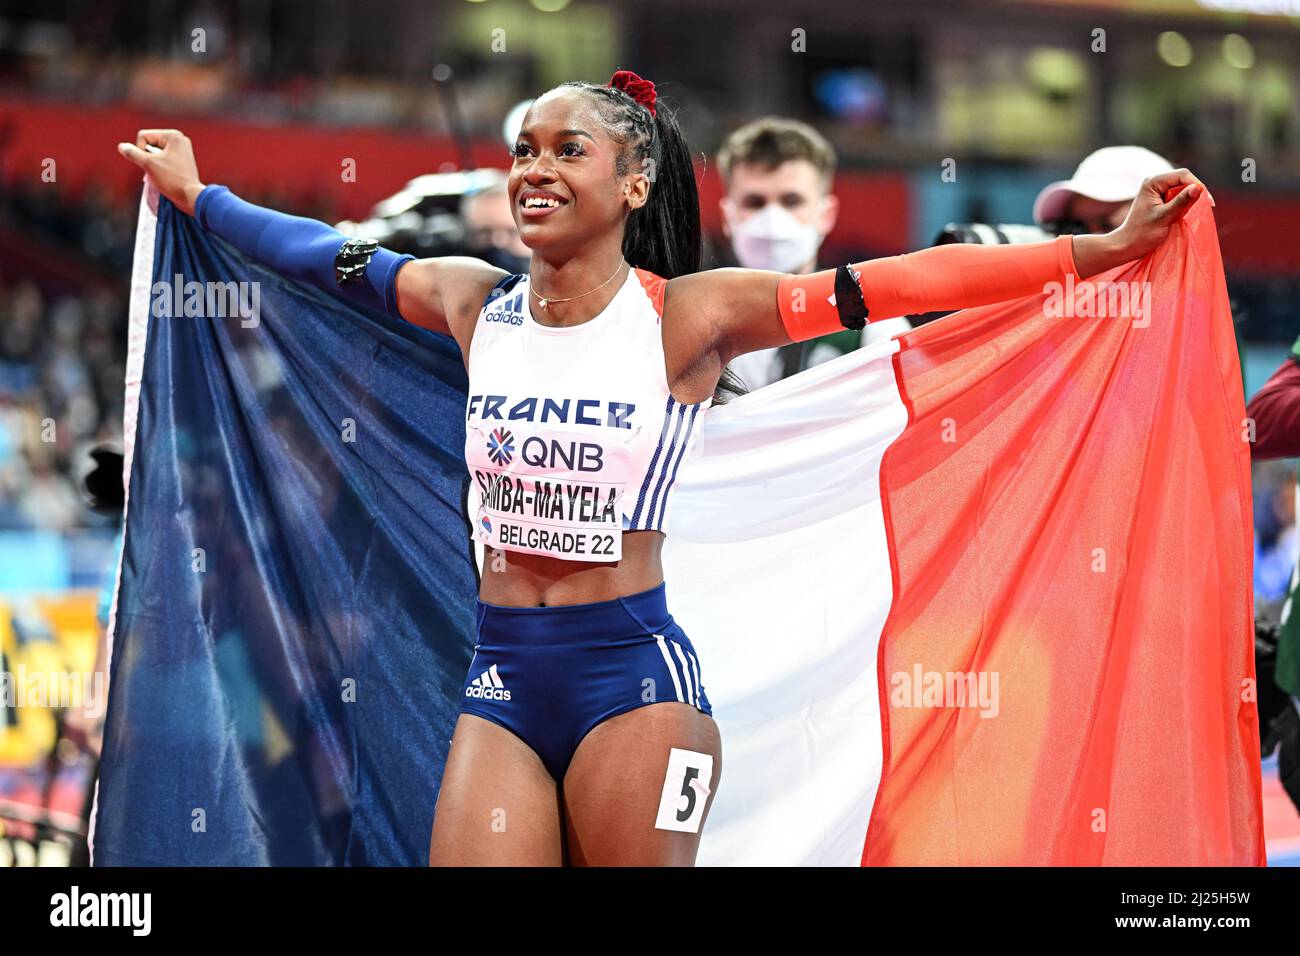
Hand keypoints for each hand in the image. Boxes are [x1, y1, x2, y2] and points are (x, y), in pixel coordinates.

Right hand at [117, 129, 205, 216]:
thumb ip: (133, 153)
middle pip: (150, 144)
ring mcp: (182, 150)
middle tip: (157, 170)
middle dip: (147, 157)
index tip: (150, 164)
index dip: (140, 150)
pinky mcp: (182, 161)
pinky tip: (165, 177)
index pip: (143, 136)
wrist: (191, 197)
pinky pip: (163, 160)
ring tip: (162, 174)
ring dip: (152, 163)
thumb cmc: (171, 179)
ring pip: (155, 153)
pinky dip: (159, 167)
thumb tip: (121, 146)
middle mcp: (180, 139)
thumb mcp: (148, 164)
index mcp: (173, 135)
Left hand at [1069, 168, 1203, 277]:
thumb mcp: (1164, 217)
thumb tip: (1198, 188)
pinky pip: (1178, 196)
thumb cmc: (1143, 233)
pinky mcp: (1160, 198)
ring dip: (1191, 198)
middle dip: (1195, 191)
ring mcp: (1157, 190)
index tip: (1207, 201)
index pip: (1182, 175)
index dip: (1197, 185)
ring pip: (1182, 188)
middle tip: (1206, 206)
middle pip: (1184, 179)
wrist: (1128, 245)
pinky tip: (1188, 212)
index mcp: (1152, 182)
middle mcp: (1155, 182)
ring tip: (1197, 210)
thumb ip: (1180, 202)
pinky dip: (1185, 203)